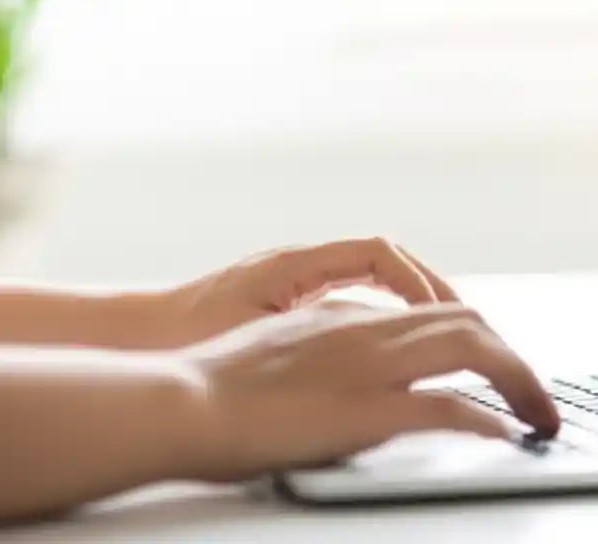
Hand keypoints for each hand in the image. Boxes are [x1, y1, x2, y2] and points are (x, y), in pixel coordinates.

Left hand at [163, 238, 459, 345]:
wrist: (134, 340)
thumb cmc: (183, 338)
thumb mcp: (255, 336)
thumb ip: (317, 329)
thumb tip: (376, 333)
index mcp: (295, 262)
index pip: (379, 252)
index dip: (419, 280)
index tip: (441, 315)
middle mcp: (298, 262)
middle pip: (385, 258)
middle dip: (429, 287)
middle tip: (464, 322)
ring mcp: (294, 278)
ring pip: (371, 276)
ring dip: (410, 298)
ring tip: (442, 332)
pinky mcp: (287, 299)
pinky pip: (351, 293)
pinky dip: (382, 310)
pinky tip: (392, 345)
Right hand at [178, 299, 560, 480]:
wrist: (180, 401)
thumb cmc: (214, 386)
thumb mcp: (281, 349)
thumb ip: (324, 350)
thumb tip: (352, 370)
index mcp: (347, 317)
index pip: (435, 311)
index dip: (477, 336)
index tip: (495, 365)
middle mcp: (368, 330)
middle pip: (468, 321)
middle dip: (512, 357)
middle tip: (532, 395)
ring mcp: (371, 366)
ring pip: (474, 348)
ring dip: (518, 381)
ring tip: (537, 415)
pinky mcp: (367, 409)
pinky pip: (449, 406)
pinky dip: (486, 418)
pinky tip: (503, 434)